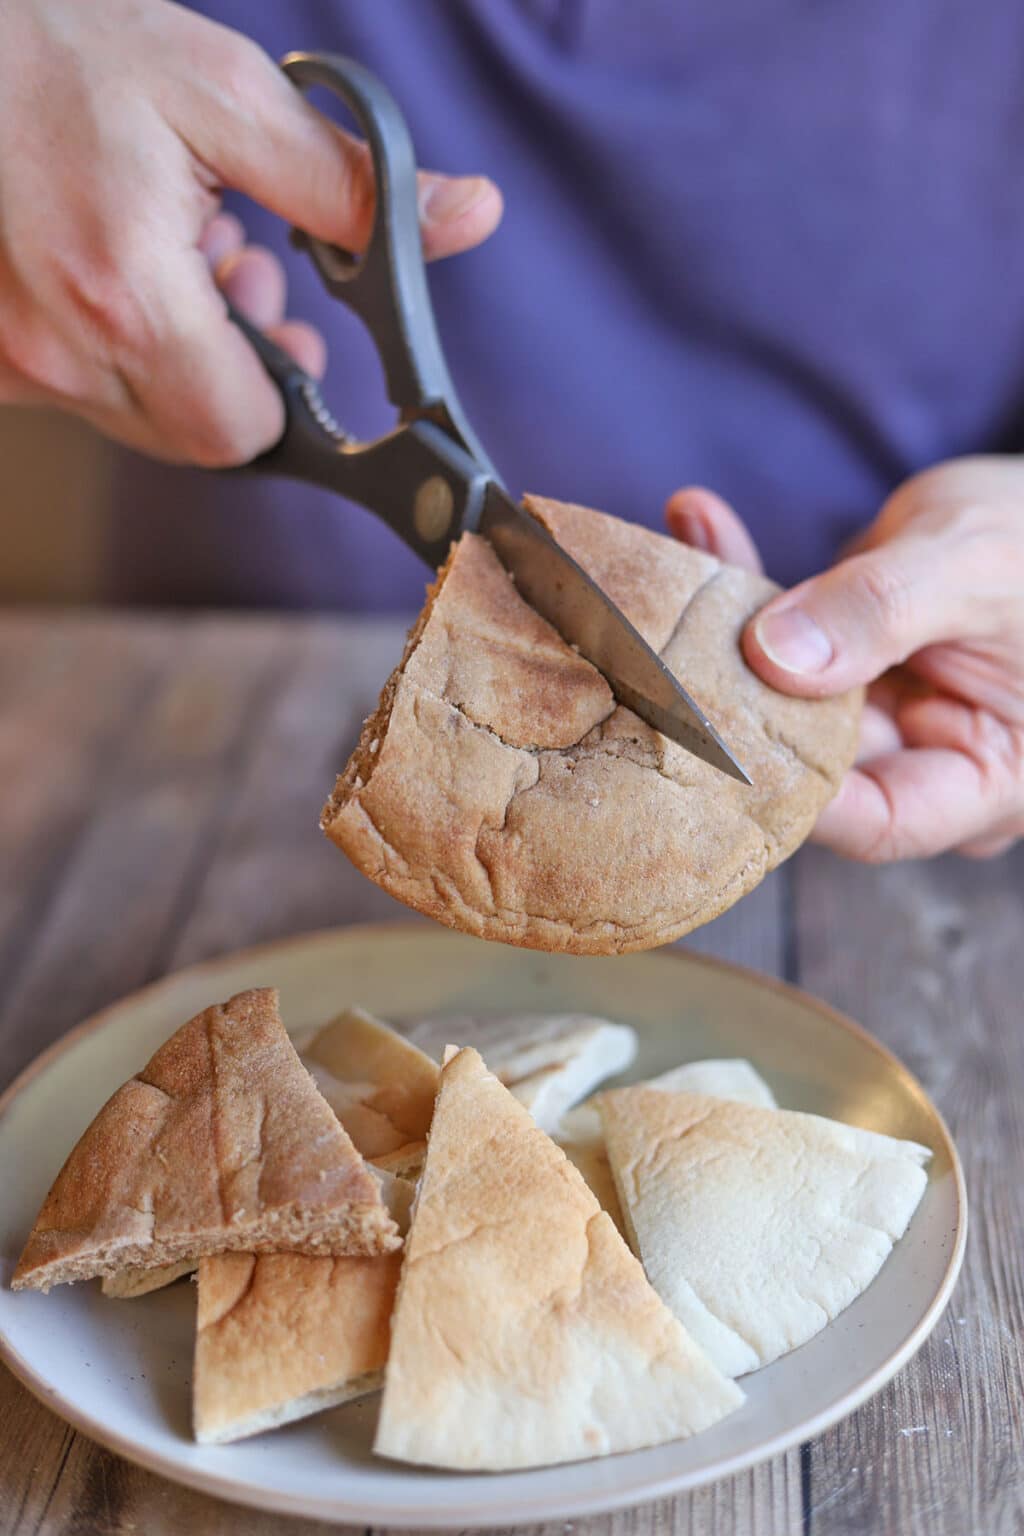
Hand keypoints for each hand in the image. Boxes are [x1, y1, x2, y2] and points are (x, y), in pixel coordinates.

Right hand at [0, 0, 501, 464]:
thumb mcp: (223, 93)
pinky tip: (114, 262)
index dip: (283, 398)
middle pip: (192, 437)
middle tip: (241, 266)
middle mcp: (56, 351)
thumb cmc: (58, 48)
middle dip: (239, 371)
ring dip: (177, 354)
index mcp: (127, 296)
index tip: (291, 330)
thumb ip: (350, 182)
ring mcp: (10, 362)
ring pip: (135, 416)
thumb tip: (469, 217)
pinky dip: (113, 344)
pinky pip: (76, 388)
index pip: (238, 435)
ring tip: (180, 249)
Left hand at [666, 459, 1023, 860]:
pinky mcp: (833, 667)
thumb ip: (882, 611)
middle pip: (809, 766)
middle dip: (732, 711)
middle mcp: (920, 763)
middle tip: (658, 658)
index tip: (711, 747)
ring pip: (777, 698)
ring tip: (668, 576)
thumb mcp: (976, 566)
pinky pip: (775, 641)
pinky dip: (738, 583)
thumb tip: (772, 655)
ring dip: (719, 633)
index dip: (792, 796)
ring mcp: (871, 717)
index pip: (876, 820)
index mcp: (987, 781)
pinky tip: (696, 524)